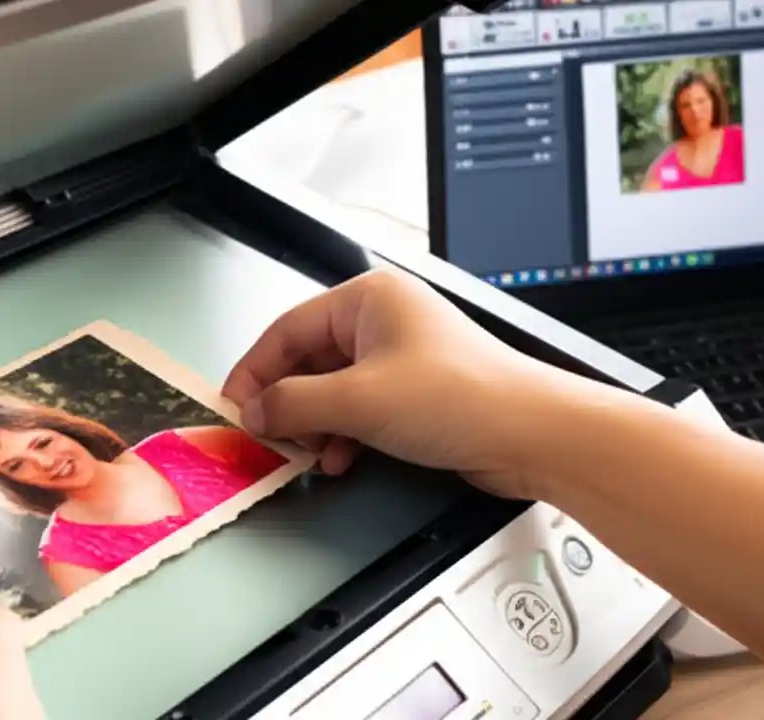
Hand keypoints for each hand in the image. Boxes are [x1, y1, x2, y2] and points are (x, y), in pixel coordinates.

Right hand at [222, 267, 598, 497]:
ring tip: (308, 453)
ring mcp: (399, 357)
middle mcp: (383, 321)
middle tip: (266, 436)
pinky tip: (340, 459)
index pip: (287, 330)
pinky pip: (358, 409)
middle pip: (308, 361)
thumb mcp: (359, 400)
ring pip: (331, 389)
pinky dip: (342, 434)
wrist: (531, 434)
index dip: (254, 371)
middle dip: (287, 404)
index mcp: (368, 300)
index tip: (233, 405)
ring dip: (315, 425)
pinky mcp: (413, 393)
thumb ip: (294, 404)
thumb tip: (256, 411)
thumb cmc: (462, 396)